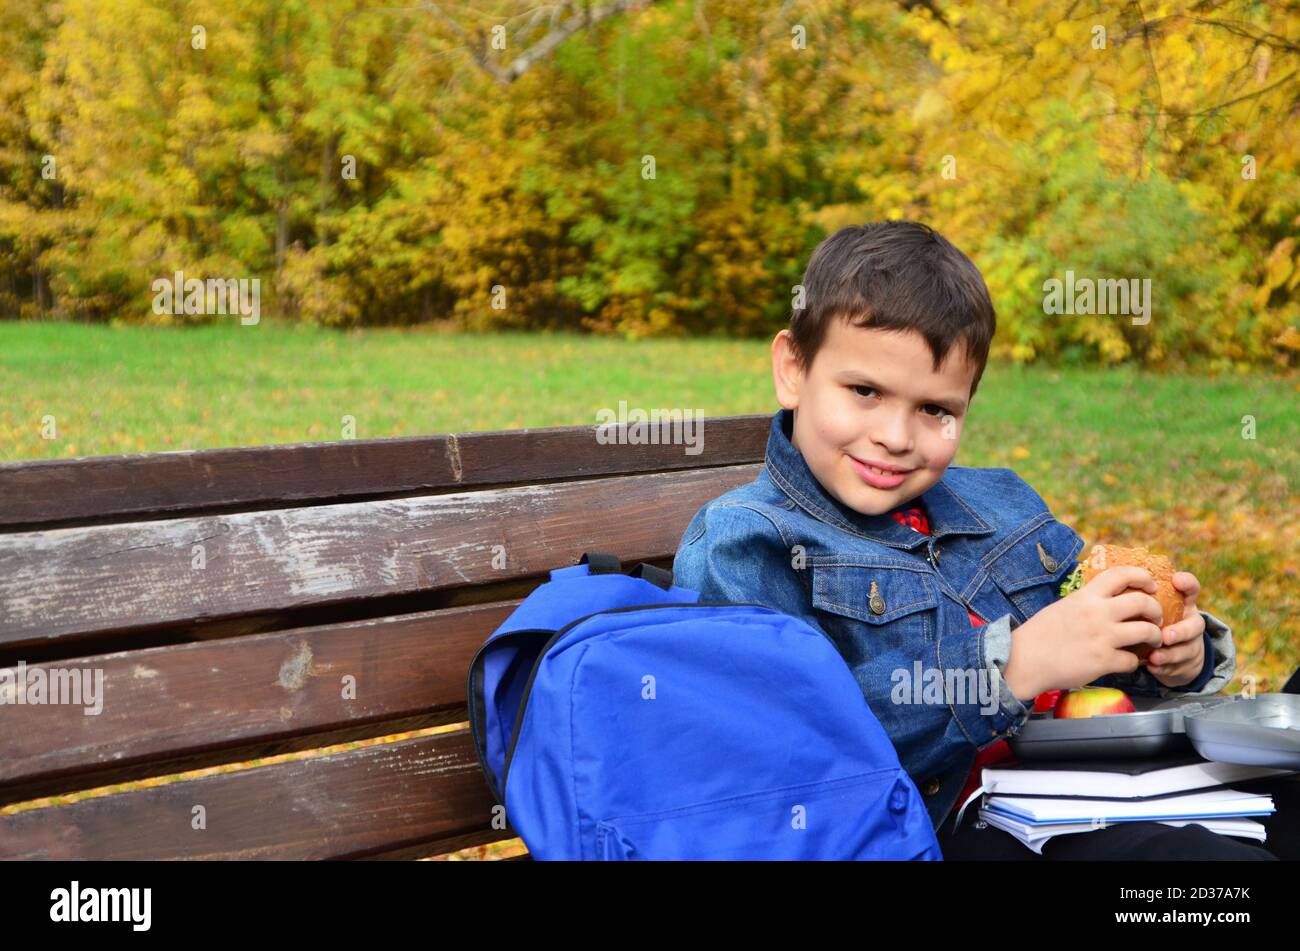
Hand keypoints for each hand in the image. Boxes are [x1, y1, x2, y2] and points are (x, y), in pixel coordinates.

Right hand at [1004, 565, 1164, 699]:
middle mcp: (1097, 613)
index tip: (1151, 585)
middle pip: (1143, 602)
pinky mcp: (1103, 661)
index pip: (1121, 574)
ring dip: (1155, 636)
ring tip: (1152, 641)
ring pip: (1146, 631)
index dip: (1142, 576)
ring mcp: (1102, 637)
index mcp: (1086, 596)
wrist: (1023, 660)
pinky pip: (1132, 660)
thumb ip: (1087, 601)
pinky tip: (1125, 663)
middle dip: (1156, 610)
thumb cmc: (1040, 634)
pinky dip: (1133, 663)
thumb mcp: (1064, 606)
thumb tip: (1107, 599)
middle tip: (1155, 618)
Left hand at [1146, 571, 1206, 686]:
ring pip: (1188, 649)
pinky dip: (1164, 668)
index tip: (1176, 580)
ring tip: (1155, 657)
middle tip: (1165, 636)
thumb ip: (1136, 596)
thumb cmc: (1147, 622)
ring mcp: (1190, 643)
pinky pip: (1178, 667)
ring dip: (1170, 654)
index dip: (1187, 582)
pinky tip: (1152, 667)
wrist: (1168, 654)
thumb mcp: (1146, 607)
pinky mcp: (1186, 663)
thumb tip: (1108, 585)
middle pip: (1196, 624)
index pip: (1191, 588)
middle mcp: (1189, 621)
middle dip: (1181, 631)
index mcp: (1180, 603)